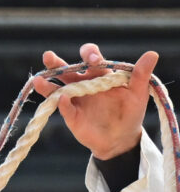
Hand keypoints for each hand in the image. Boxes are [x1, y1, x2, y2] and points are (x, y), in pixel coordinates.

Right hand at [40, 44, 156, 161]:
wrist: (121, 137)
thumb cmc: (131, 111)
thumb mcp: (138, 92)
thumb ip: (141, 73)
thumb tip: (152, 54)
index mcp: (100, 75)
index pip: (91, 59)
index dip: (90, 56)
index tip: (93, 61)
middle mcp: (84, 84)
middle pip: (68, 71)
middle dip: (58, 63)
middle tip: (48, 56)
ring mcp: (76, 100)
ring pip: (58, 89)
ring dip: (47, 84)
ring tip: (38, 79)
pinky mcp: (72, 116)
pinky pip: (64, 109)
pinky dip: (62, 104)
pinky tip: (59, 99)